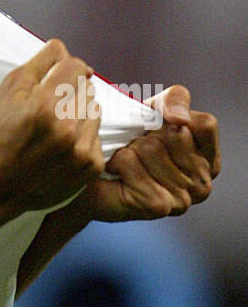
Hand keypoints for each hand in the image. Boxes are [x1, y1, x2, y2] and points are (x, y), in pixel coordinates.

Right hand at [0, 38, 104, 219]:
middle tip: (49, 105)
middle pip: (87, 87)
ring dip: (79, 112)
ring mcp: (82, 150)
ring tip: (56, 125)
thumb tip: (63, 49)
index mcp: (45, 104)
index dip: (64, 67)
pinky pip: (97, 136)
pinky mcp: (91, 167)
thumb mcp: (9, 90)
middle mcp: (67, 128)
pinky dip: (83, 137)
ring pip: (95, 110)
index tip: (58, 74)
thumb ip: (39, 63)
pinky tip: (62, 145)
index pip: (76, 66)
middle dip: (70, 91)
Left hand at [84, 86, 219, 222]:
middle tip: (139, 148)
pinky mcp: (158, 206)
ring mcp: (183, 200)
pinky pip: (133, 164)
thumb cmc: (131, 138)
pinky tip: (118, 172)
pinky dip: (118, 161)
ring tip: (129, 162)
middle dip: (150, 134)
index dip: (175, 116)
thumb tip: (179, 120)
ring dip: (132, 149)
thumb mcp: (157, 108)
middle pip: (177, 134)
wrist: (96, 171)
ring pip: (152, 149)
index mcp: (209, 160)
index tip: (161, 127)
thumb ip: (176, 100)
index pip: (205, 124)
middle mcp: (203, 184)